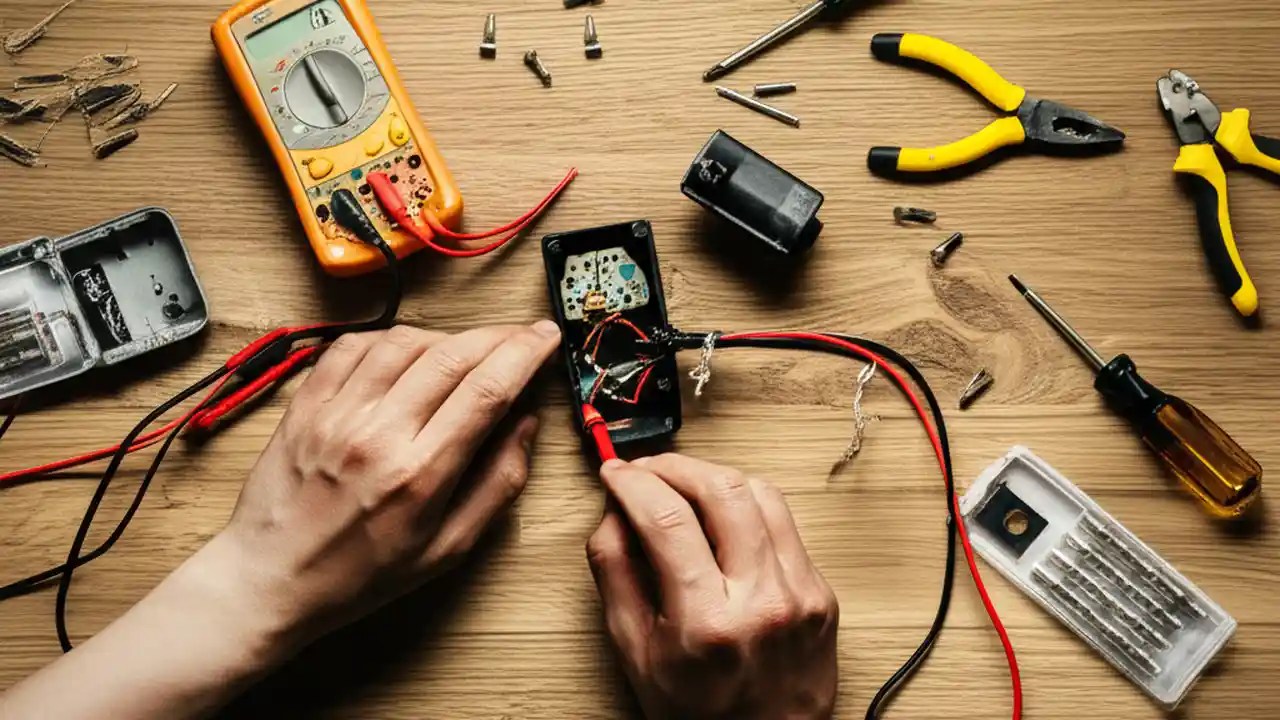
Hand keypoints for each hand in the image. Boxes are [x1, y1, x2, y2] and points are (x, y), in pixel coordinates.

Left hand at [215, 322, 561, 652]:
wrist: (271, 579)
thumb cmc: (362, 574)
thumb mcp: (448, 549)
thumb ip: (497, 484)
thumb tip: (527, 424)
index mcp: (420, 475)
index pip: (487, 390)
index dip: (525, 353)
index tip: (546, 337)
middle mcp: (377, 435)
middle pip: (453, 356)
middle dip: (499, 336)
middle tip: (521, 334)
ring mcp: (336, 414)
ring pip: (405, 342)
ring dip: (448, 335)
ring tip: (468, 348)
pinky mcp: (305, 404)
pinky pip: (352, 346)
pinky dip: (389, 337)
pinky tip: (408, 351)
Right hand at [587, 455, 838, 719]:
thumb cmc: (698, 713)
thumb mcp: (635, 654)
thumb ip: (615, 575)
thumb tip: (614, 512)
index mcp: (708, 623)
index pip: (668, 520)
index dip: (634, 484)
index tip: (614, 473)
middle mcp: (762, 601)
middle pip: (722, 490)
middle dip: (675, 465)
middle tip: (646, 470)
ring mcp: (800, 593)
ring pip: (761, 493)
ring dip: (713, 477)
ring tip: (681, 486)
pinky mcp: (821, 592)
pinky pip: (784, 523)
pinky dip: (746, 507)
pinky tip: (721, 518)